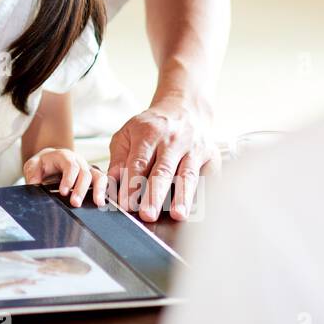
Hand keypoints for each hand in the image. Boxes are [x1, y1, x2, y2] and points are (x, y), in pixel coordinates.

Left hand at [23, 147, 105, 207]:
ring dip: (99, 190)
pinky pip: (104, 182)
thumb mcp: (33, 165)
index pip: (70, 166)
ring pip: (99, 176)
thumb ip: (33, 172)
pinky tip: (106, 202)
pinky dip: (107, 191)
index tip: (63, 192)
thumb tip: (34, 183)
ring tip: (98, 204)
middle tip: (76, 203)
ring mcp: (88, 169)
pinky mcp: (94, 178)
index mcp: (65, 156)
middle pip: (85, 173)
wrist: (51, 160)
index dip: (68, 179)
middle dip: (81, 189)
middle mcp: (79, 161)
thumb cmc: (43, 164)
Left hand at [107, 97, 219, 221]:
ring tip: (178, 214)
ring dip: (183, 197)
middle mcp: (173, 140)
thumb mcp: (127, 134)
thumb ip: (118, 158)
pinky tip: (196, 208)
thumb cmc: (152, 127)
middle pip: (163, 170)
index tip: (126, 204)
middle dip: (155, 194)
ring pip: (188, 175)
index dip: (132, 184)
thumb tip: (111, 183)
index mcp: (149, 132)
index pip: (139, 162)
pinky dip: (202, 194)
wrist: (185, 109)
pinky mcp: (211, 158)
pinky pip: (207, 178)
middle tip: (147, 214)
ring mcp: (194, 148)